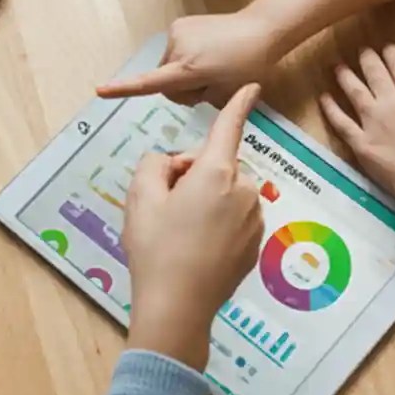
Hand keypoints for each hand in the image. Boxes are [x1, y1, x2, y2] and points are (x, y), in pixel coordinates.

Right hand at [96, 12, 281, 106]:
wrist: (260, 29)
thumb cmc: (248, 66)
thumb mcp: (223, 93)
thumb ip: (195, 97)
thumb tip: (177, 89)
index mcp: (188, 68)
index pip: (150, 82)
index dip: (123, 88)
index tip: (100, 90)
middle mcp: (177, 48)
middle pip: (163, 81)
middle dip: (180, 87)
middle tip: (209, 83)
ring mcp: (177, 33)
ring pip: (167, 66)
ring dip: (183, 71)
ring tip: (212, 64)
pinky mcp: (179, 24)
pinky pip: (174, 51)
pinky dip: (185, 56)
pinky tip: (208, 52)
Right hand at [122, 83, 265, 368]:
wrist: (178, 307)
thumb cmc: (156, 248)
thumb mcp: (140, 197)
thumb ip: (155, 164)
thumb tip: (173, 164)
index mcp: (216, 172)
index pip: (229, 127)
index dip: (239, 104)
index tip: (255, 87)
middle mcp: (244, 190)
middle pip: (218, 166)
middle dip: (195, 175)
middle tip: (166, 206)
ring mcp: (254, 219)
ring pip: (227, 193)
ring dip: (207, 200)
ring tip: (179, 232)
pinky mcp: (255, 244)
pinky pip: (235, 219)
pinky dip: (217, 224)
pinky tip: (195, 248)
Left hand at [319, 45, 394, 204]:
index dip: (392, 54)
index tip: (386, 48)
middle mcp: (390, 102)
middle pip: (375, 74)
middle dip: (367, 59)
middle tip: (361, 50)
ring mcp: (372, 121)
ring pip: (355, 92)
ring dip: (345, 77)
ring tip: (338, 66)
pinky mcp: (360, 141)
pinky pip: (342, 122)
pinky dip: (331, 109)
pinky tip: (324, 98)